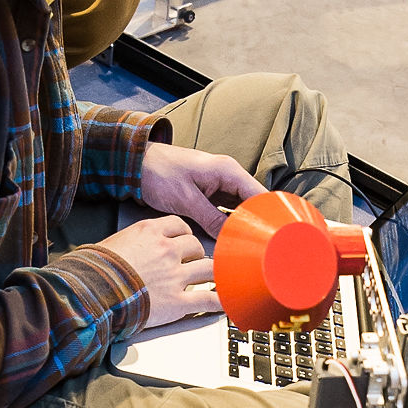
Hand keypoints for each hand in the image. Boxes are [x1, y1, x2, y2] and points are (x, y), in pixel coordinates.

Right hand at [101, 215, 217, 326]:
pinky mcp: (178, 302)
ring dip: (212, 275)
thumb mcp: (114, 242)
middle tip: (193, 263)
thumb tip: (135, 247)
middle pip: (196, 246)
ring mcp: (175, 276)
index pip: (180, 226)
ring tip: (214, 279)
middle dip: (197, 255)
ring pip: (208, 269)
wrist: (90, 293)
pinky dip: (221, 301)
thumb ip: (135, 241)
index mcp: (150, 232)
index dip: (184, 235)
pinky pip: (208, 299)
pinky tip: (227, 301)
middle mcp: (167, 251)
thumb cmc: (95, 271)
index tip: (185, 241)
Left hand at [137, 140, 264, 239]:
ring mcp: (219, 184)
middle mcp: (227, 176)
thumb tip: (230, 237)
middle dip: (258, 222)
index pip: (259, 194)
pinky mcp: (209, 193)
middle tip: (261, 245)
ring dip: (244, 224)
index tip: (272, 234)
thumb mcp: (186, 199)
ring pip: (240, 207)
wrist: (135, 163)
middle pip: (253, 202)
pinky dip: (230, 222)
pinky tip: (231, 235)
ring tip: (249, 244)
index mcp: (228, 171)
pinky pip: (226, 209)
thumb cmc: (158, 172)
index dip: (268, 214)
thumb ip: (210, 218)